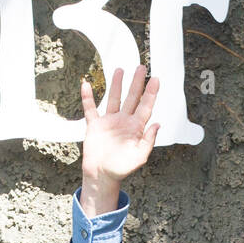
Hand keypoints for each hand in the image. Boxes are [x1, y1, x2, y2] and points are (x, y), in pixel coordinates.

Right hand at [79, 65, 160, 215]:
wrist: (102, 175)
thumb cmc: (122, 169)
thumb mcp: (139, 157)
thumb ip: (148, 141)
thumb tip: (157, 124)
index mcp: (136, 128)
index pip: (145, 107)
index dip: (151, 93)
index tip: (156, 79)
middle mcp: (123, 122)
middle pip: (131, 98)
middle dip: (137, 83)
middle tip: (141, 67)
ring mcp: (109, 122)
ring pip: (114, 98)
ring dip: (117, 85)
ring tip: (120, 70)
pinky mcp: (95, 125)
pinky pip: (90, 108)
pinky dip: (87, 97)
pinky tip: (86, 84)